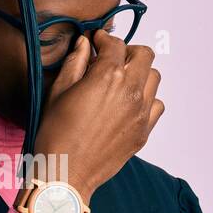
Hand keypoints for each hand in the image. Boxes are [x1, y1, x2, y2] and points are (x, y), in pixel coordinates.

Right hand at [31, 29, 163, 202]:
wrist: (65, 174)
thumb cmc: (55, 134)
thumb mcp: (58, 91)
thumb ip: (75, 62)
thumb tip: (84, 44)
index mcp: (108, 76)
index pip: (115, 44)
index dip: (103, 38)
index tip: (96, 41)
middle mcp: (130, 91)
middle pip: (144, 55)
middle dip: (128, 51)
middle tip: (111, 58)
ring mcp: (140, 112)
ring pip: (154, 78)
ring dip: (139, 73)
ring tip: (121, 81)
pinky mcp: (143, 131)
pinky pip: (157, 105)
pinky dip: (146, 98)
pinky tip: (128, 104)